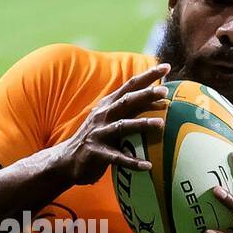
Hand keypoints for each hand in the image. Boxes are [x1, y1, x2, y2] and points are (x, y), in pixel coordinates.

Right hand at [53, 63, 168, 185]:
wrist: (66, 159)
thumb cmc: (97, 138)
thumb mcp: (111, 120)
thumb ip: (132, 110)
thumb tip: (164, 102)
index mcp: (108, 105)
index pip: (130, 86)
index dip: (147, 75)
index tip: (166, 67)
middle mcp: (103, 115)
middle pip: (126, 101)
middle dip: (145, 94)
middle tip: (164, 91)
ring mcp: (98, 133)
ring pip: (122, 126)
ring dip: (141, 124)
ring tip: (160, 124)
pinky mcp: (96, 153)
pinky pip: (117, 157)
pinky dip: (132, 162)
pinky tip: (147, 166)